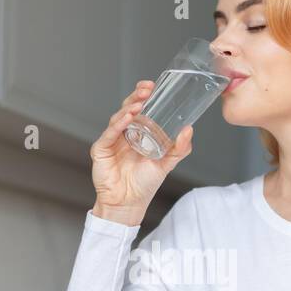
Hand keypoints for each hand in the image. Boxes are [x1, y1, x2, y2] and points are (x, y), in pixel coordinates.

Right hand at [89, 79, 194, 224]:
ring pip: (117, 118)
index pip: (138, 108)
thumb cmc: (143, 184)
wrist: (128, 204)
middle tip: (147, 90)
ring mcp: (111, 141)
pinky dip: (118, 124)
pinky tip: (127, 118)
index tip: (153, 86)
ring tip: (140, 103)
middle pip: (127, 108)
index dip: (143, 95)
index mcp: (136, 133)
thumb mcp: (166, 163)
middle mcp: (123, 134)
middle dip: (136, 96)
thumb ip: (179, 148)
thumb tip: (189, 129)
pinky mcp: (101, 150)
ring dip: (128, 108)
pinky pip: (109, 134)